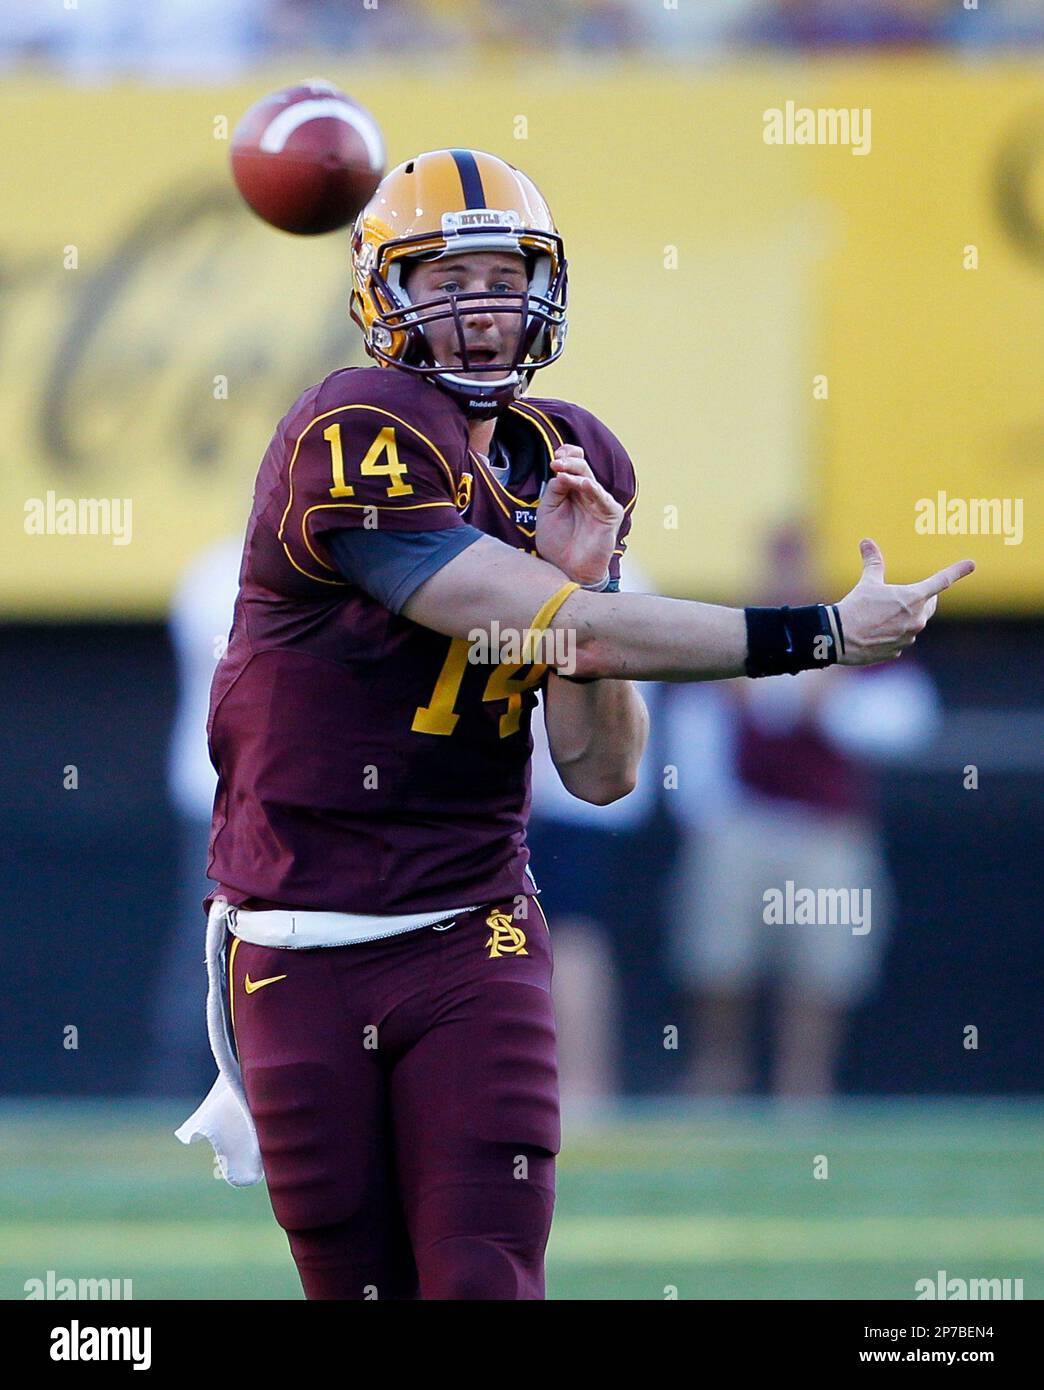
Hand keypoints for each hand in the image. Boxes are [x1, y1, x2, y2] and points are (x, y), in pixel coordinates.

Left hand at [534, 445, 623, 586]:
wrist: (567, 569)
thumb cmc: (557, 543)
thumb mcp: (547, 512)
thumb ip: (554, 491)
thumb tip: (561, 473)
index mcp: (572, 491)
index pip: (574, 464)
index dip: (567, 455)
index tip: (554, 458)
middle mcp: (587, 494)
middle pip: (582, 468)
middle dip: (568, 462)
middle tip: (555, 463)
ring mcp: (600, 503)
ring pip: (590, 480)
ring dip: (576, 472)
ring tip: (561, 471)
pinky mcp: (610, 514)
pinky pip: (603, 498)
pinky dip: (593, 490)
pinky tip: (583, 485)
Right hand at [835, 539, 974, 664]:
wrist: (839, 637)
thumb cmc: (855, 607)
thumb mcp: (867, 582)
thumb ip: (873, 562)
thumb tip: (866, 542)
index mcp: (914, 598)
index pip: (942, 581)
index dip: (958, 571)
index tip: (971, 564)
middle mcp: (917, 619)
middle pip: (929, 605)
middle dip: (922, 599)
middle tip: (903, 596)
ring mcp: (909, 637)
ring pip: (913, 624)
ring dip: (902, 618)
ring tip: (878, 617)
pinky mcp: (897, 650)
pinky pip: (900, 639)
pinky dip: (891, 634)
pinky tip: (874, 632)